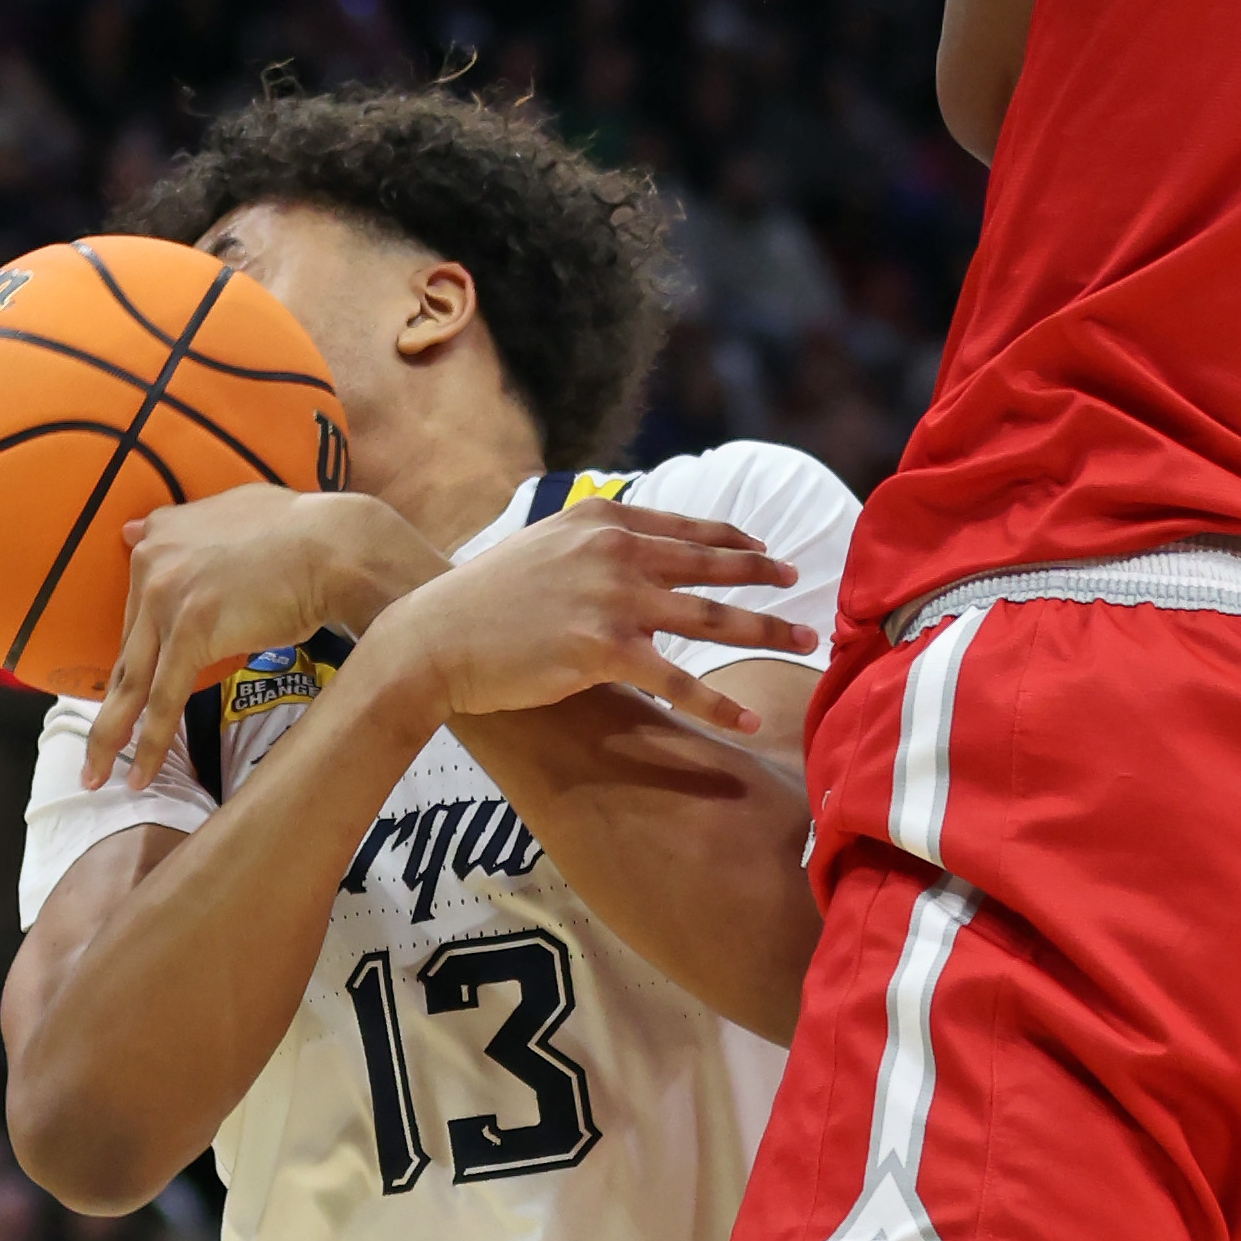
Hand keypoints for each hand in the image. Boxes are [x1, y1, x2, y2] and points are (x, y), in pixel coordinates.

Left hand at [78, 487, 436, 789]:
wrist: (336, 546)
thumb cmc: (302, 530)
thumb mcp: (230, 507)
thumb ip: (181, 522)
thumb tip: (130, 529)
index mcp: (158, 538)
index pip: (136, 617)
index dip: (136, 663)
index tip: (127, 698)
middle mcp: (151, 565)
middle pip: (124, 653)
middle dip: (108, 709)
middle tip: (94, 753)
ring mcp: (167, 599)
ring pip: (131, 682)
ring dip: (110, 738)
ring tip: (95, 777)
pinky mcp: (192, 632)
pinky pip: (164, 699)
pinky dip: (149, 741)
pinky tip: (137, 776)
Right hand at [371, 503, 813, 738]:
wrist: (433, 632)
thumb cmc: (483, 598)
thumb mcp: (544, 546)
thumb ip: (592, 543)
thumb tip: (633, 551)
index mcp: (601, 520)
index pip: (686, 527)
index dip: (733, 540)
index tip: (766, 551)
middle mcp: (614, 549)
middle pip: (711, 564)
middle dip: (765, 576)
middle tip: (804, 588)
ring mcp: (611, 598)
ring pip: (711, 616)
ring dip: (767, 629)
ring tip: (806, 641)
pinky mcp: (602, 648)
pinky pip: (677, 680)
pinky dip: (717, 703)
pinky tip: (747, 720)